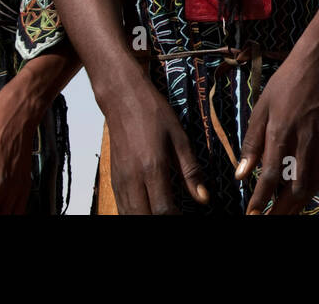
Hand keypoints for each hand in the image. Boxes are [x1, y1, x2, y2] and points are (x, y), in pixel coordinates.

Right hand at [105, 76, 208, 214]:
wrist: (123, 98)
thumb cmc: (154, 114)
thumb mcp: (179, 138)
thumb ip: (190, 171)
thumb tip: (204, 199)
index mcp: (152, 168)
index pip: (163, 210)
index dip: (176, 219)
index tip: (188, 216)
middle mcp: (132, 178)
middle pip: (144, 217)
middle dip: (161, 220)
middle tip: (177, 215)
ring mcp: (120, 180)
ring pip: (129, 215)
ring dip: (147, 218)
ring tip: (165, 213)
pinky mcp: (114, 178)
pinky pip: (121, 206)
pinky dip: (134, 213)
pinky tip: (148, 210)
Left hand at [235, 51, 318, 214]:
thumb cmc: (286, 84)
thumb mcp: (261, 108)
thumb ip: (252, 142)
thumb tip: (241, 174)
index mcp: (281, 133)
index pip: (270, 176)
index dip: (260, 199)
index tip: (252, 213)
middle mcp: (303, 143)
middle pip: (294, 189)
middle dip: (281, 210)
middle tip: (266, 219)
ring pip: (311, 186)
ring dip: (297, 205)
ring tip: (283, 212)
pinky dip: (313, 190)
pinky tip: (303, 193)